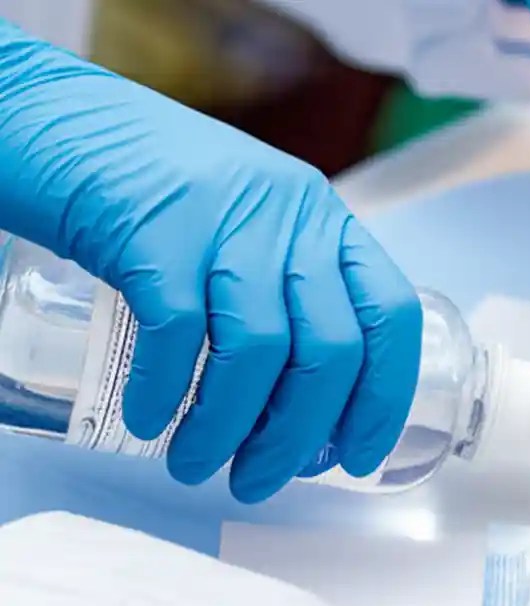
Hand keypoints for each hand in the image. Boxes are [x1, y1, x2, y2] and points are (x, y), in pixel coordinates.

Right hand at [0, 23, 422, 501]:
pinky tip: (146, 420)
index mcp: (321, 221)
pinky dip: (166, 391)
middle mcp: (289, 217)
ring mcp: (225, 219)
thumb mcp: (241, 221)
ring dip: (230, 428)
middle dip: (301, 434)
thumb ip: (275, 287)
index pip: (390, 315)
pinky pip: (179, 333)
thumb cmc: (147, 182)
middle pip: (331, 349)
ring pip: (261, 352)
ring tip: (198, 465)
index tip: (356, 455)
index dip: (384, 395)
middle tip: (261, 480)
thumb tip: (296, 405)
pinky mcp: (155, 228)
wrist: (52, 114)